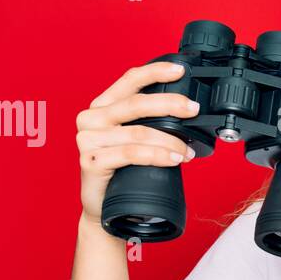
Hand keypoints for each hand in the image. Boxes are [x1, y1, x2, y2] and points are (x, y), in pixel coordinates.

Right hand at [74, 62, 200, 226]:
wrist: (104, 208)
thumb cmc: (123, 173)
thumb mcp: (136, 140)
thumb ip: (150, 123)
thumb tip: (188, 114)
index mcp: (103, 107)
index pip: (129, 81)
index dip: (155, 72)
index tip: (180, 70)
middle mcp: (91, 118)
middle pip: (136, 104)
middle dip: (170, 105)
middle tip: (193, 110)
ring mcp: (88, 139)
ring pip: (138, 132)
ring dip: (170, 141)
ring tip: (187, 151)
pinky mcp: (90, 161)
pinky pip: (130, 154)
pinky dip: (157, 156)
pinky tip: (173, 159)